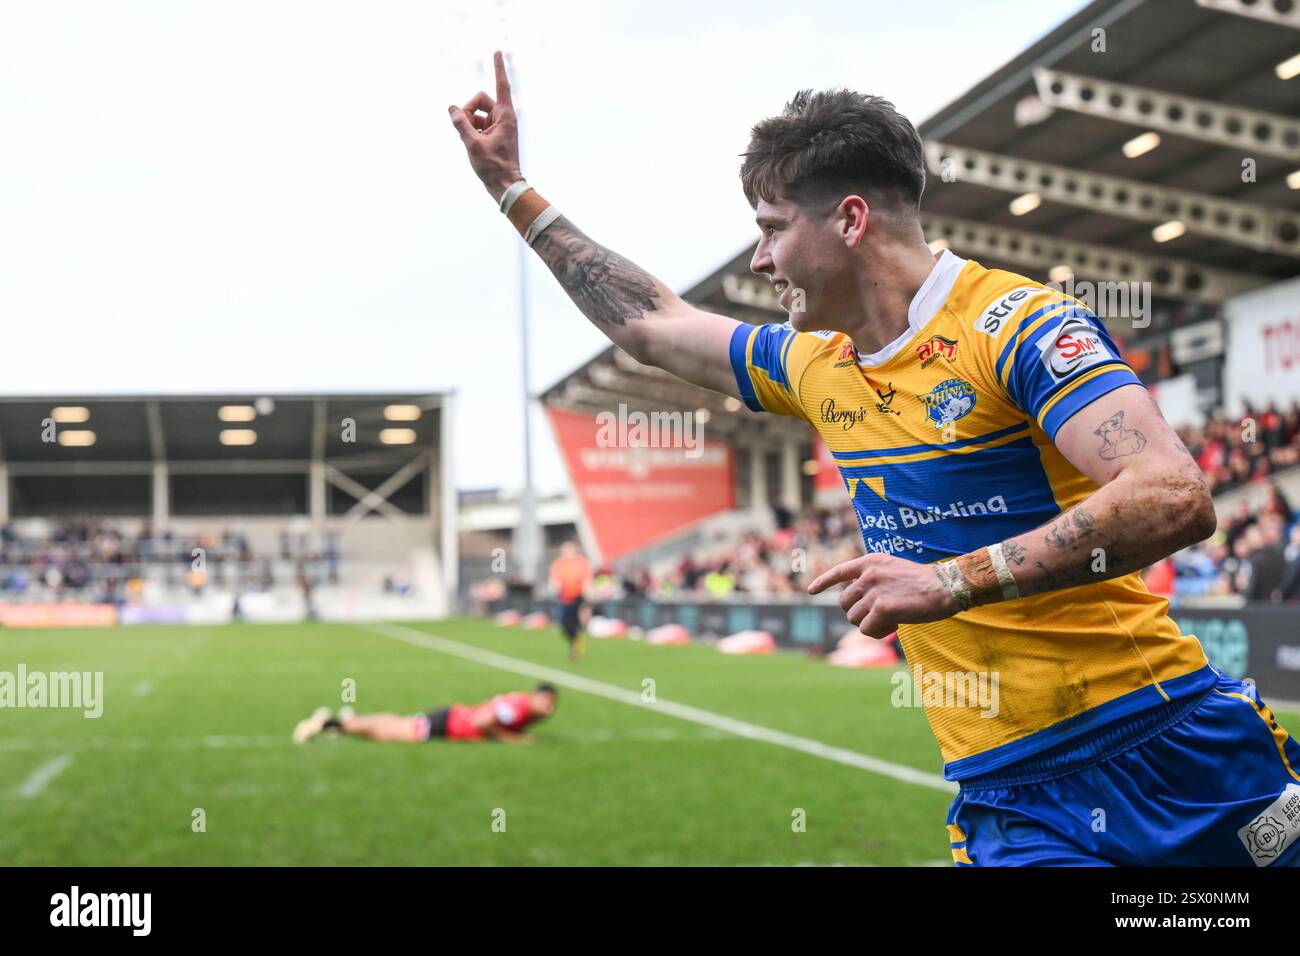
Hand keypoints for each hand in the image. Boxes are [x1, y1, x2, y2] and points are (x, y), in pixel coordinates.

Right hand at [448, 50, 522, 200]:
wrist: (505, 186)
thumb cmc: (493, 167)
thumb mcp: (473, 145)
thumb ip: (461, 124)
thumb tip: (452, 108)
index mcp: (505, 116)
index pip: (501, 85)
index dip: (498, 67)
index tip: (498, 50)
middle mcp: (504, 117)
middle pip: (480, 99)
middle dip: (469, 110)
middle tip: (466, 129)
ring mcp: (498, 126)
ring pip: (476, 113)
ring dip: (468, 123)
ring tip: (472, 142)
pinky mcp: (493, 134)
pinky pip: (477, 124)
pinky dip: (470, 131)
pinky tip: (471, 145)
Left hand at [806, 553, 961, 638]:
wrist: (947, 587)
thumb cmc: (925, 584)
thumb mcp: (894, 572)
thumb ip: (874, 581)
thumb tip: (856, 604)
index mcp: (871, 562)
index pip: (840, 571)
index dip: (823, 582)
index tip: (810, 590)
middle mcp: (868, 574)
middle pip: (845, 603)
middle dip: (858, 614)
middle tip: (880, 617)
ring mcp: (873, 590)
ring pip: (854, 618)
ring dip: (869, 625)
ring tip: (890, 621)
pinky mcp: (882, 607)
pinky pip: (866, 629)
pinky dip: (877, 633)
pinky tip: (894, 627)